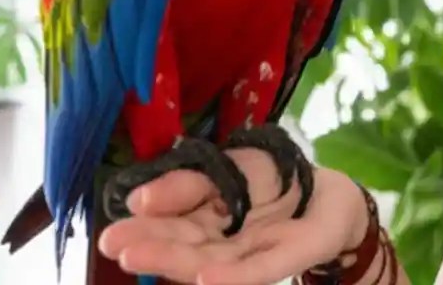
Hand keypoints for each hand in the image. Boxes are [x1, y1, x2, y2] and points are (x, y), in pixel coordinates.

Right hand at [98, 148, 370, 284]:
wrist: (328, 195)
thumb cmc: (273, 182)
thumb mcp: (230, 168)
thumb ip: (190, 183)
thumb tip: (140, 196)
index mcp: (204, 216)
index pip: (170, 220)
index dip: (145, 222)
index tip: (117, 223)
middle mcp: (220, 242)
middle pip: (182, 245)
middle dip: (148, 247)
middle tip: (114, 246)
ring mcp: (250, 254)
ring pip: (208, 261)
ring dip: (173, 262)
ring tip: (137, 258)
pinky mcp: (284, 259)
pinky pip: (256, 271)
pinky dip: (230, 277)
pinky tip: (204, 277)